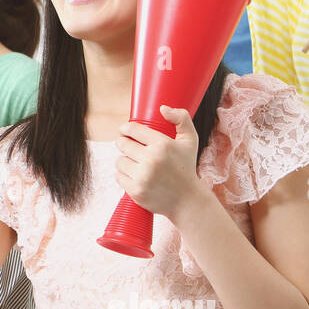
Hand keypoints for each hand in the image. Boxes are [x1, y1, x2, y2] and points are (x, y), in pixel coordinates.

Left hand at [114, 106, 206, 221]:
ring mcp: (143, 176)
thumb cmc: (186, 167)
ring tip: (136, 164)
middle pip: (122, 144)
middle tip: (131, 148)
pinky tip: (135, 176)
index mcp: (163, 144)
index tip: (125, 131)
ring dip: (125, 161)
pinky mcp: (136, 191)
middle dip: (124, 144)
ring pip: (119, 161)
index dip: (125, 129)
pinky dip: (124, 176)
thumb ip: (181, 119)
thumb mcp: (190, 141)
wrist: (187, 200)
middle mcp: (152, 159)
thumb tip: (163, 108)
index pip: (132, 129)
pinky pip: (118, 176)